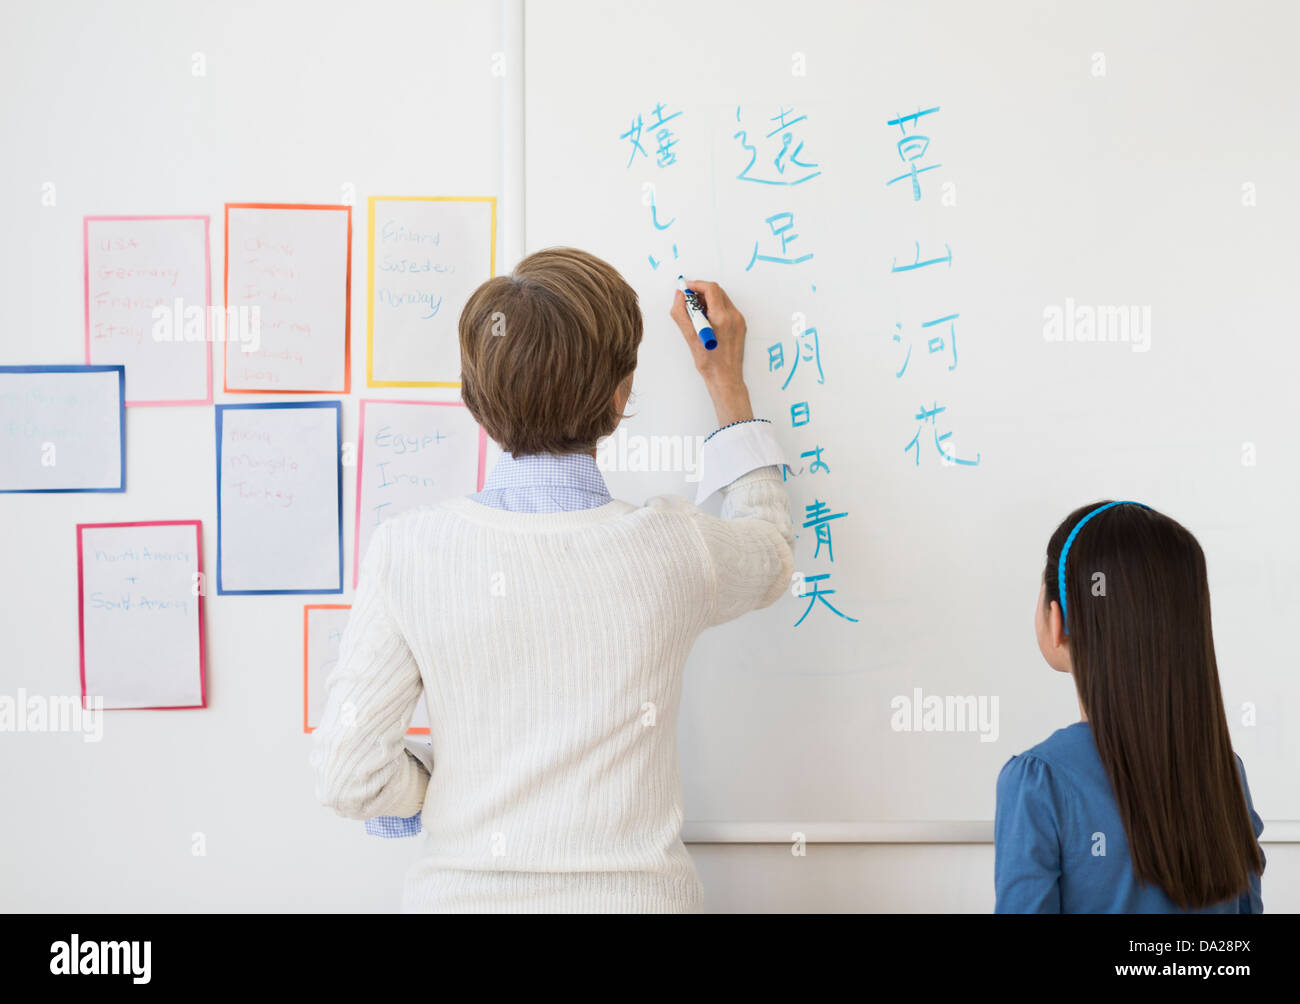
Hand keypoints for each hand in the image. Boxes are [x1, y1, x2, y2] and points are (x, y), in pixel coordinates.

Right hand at [669, 279, 753, 425]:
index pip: (710, 288)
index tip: (685, 289)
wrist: (726, 378)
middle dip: (701, 292)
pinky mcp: (740, 326)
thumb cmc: (709, 363)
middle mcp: (734, 316)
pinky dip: (715, 309)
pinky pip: (726, 309)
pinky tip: (706, 321)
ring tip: (696, 314)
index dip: (696, 285)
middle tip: (688, 301)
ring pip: (722, 299)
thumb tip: (679, 296)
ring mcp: (739, 320)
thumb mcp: (689, 337)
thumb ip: (681, 313)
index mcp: (722, 317)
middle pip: (717, 292)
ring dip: (707, 300)